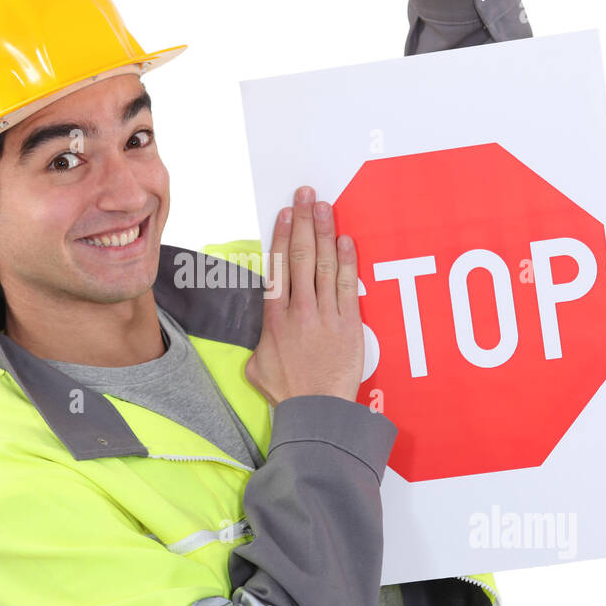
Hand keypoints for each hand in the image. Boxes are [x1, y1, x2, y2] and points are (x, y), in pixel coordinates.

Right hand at [245, 186, 363, 405]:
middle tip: (306, 194)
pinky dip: (347, 260)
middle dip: (304, 221)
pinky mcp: (349, 324)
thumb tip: (261, 335)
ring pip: (324, 264)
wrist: (317, 411)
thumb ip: (259, 343)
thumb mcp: (256, 367)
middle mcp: (299, 310)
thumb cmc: (287, 393)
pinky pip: (347, 285)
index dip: (281, 235)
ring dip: (325, 231)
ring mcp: (325, 315)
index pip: (277, 266)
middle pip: (300, 255)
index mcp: (274, 318)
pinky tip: (346, 240)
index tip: (285, 212)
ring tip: (325, 206)